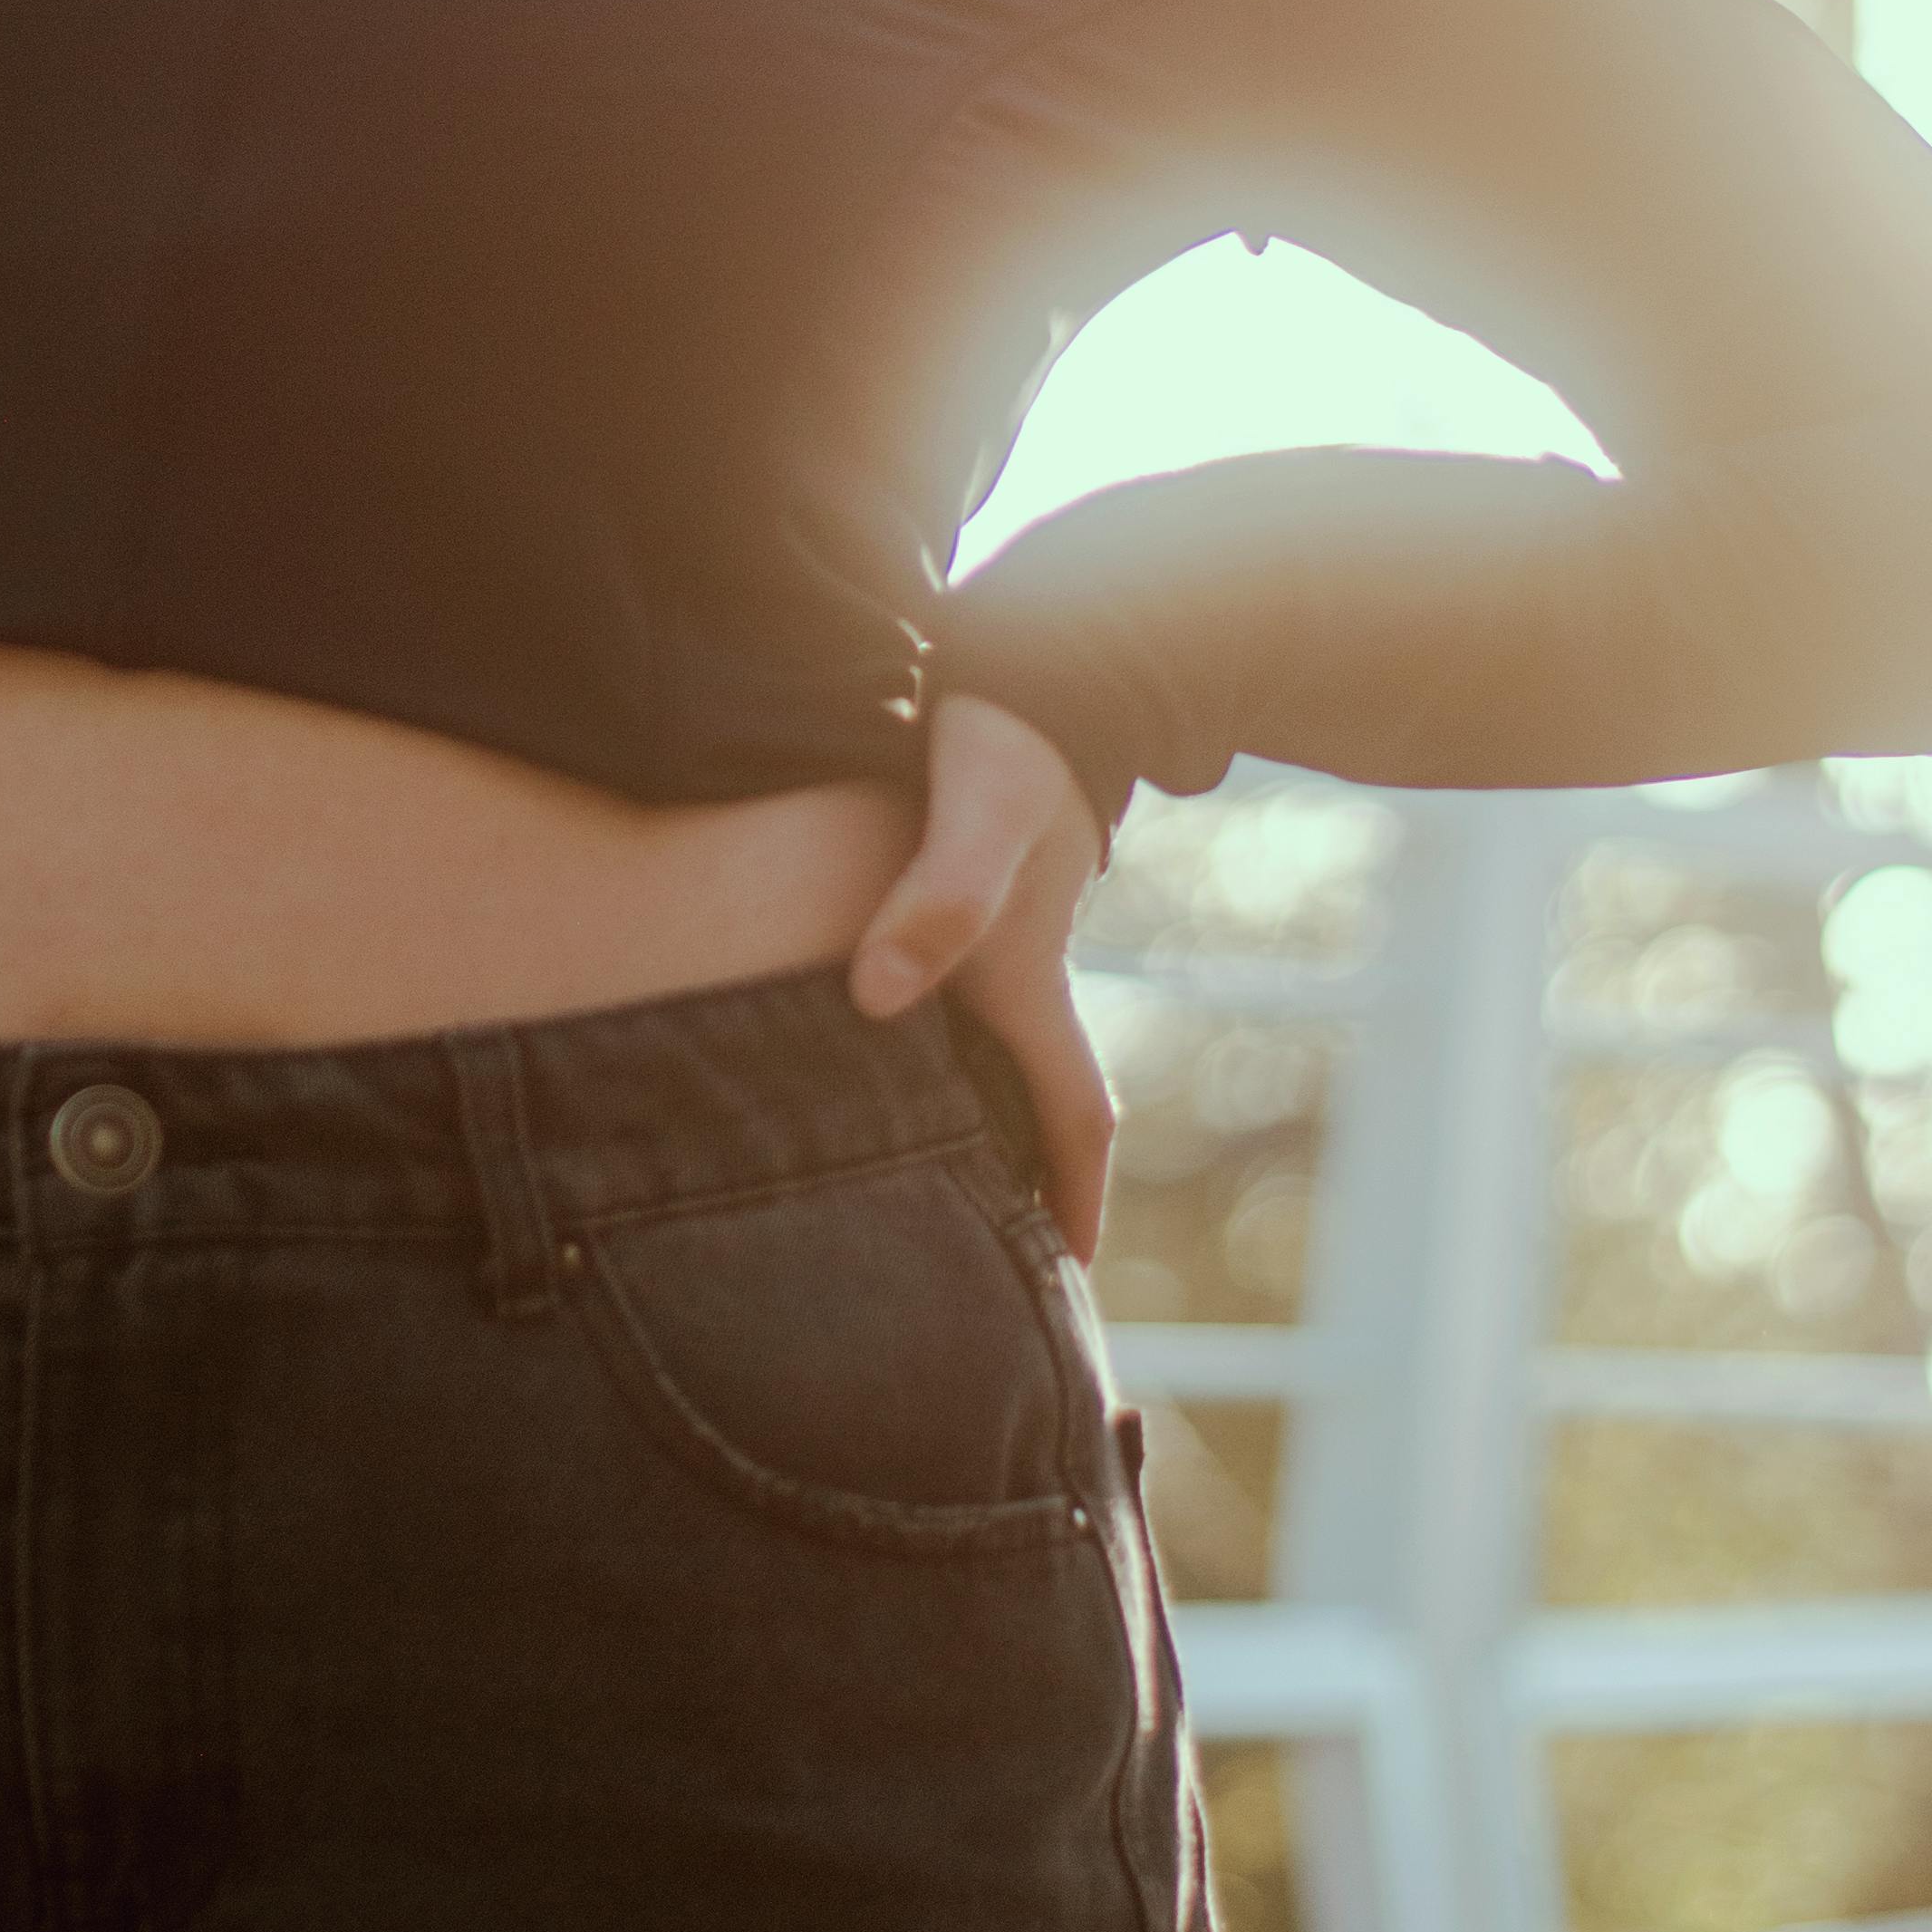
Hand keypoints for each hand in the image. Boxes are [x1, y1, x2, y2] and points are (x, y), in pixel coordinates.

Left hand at [843, 690, 1114, 1258]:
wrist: (1032, 645)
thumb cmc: (1004, 729)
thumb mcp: (977, 807)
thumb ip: (939, 894)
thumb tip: (879, 997)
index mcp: (1033, 978)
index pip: (1074, 1119)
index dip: (1073, 1203)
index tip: (1070, 1286)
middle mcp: (1020, 969)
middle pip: (1028, 1108)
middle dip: (1015, 1190)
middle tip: (971, 1269)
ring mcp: (993, 934)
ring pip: (981, 1057)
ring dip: (966, 1121)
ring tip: (898, 1184)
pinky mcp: (954, 892)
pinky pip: (945, 999)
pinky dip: (923, 1046)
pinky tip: (857, 1045)